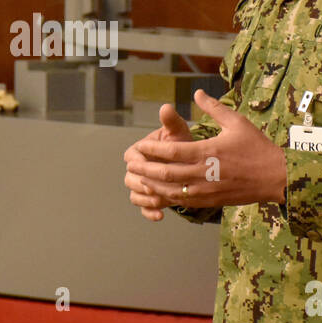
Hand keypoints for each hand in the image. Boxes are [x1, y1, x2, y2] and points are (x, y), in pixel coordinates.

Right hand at [123, 102, 194, 220]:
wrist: (192, 163)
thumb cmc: (183, 144)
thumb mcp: (179, 132)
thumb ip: (171, 122)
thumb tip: (166, 107)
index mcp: (139, 151)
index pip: (131, 157)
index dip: (138, 161)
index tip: (148, 163)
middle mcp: (136, 169)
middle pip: (129, 179)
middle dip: (141, 183)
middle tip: (152, 186)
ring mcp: (141, 186)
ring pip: (136, 195)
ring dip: (146, 199)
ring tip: (159, 200)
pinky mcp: (149, 200)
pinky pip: (145, 209)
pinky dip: (150, 213)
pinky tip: (161, 215)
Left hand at [126, 91, 286, 217]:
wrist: (277, 177)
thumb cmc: (257, 147)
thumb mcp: (237, 122)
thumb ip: (213, 108)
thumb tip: (197, 93)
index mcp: (209, 151)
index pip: (172, 152)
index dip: (151, 150)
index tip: (138, 147)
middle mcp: (205, 173)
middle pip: (166, 174)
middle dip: (145, 169)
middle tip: (130, 164)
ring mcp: (207, 190)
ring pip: (172, 191)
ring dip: (153, 185)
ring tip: (139, 178)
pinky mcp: (211, 201)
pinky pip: (184, 202)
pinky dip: (168, 197)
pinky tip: (159, 192)